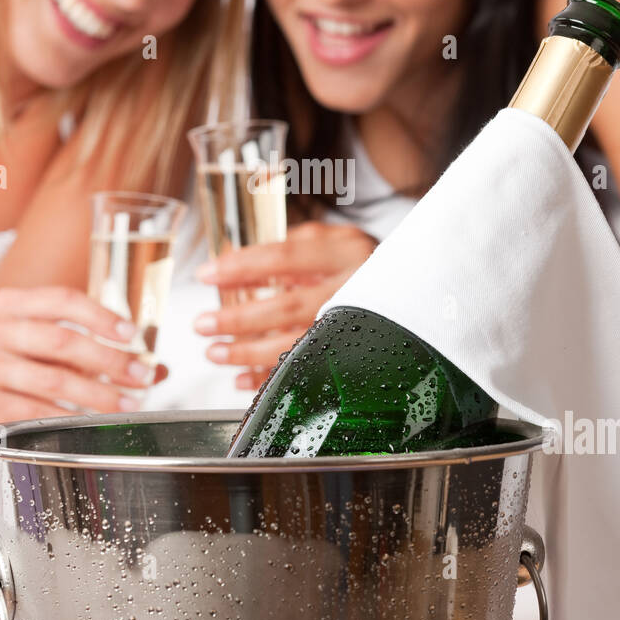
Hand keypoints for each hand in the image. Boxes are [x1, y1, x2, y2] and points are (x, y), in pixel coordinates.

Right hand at [0, 286, 167, 428]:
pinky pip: (37, 413)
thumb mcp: (44, 345)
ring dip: (98, 394)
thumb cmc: (11, 365)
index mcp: (9, 303)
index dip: (102, 316)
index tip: (133, 335)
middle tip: (142, 376)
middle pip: (62, 341)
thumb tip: (157, 367)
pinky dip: (70, 419)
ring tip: (127, 403)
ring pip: (54, 380)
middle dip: (110, 360)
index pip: (63, 300)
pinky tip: (92, 423)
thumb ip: (96, 349)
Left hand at [194, 222, 377, 388]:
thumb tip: (236, 262)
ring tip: (215, 352)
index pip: (285, 257)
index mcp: (345, 252)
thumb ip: (293, 247)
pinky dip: (271, 377)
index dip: (242, 266)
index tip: (208, 275)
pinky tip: (243, 379)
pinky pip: (309, 372)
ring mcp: (358, 325)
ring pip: (296, 344)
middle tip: (203, 324)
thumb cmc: (362, 264)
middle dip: (238, 319)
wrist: (416, 288)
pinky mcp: (359, 356)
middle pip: (288, 306)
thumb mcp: (334, 241)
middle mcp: (355, 288)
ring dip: (248, 352)